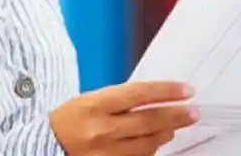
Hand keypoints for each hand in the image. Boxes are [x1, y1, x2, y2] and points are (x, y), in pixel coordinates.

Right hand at [48, 80, 197, 154]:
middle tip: (193, 112)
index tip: (187, 91)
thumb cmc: (71, 118)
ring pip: (148, 144)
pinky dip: (149, 151)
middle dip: (177, 116)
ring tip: (172, 127)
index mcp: (97, 105)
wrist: (46, 145)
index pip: (140, 94)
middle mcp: (102, 129)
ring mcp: (106, 153)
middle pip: (150, 121)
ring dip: (165, 134)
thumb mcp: (94, 99)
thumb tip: (158, 99)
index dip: (167, 91)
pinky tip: (153, 143)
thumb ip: (123, 100)